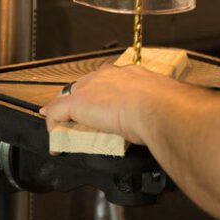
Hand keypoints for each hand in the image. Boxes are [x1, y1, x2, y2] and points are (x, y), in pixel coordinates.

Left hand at [40, 64, 185, 146]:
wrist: (159, 107)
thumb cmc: (167, 105)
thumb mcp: (161, 101)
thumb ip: (156, 106)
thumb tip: (165, 117)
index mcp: (129, 74)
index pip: (106, 80)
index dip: (98, 92)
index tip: (98, 103)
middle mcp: (107, 76)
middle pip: (83, 86)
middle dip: (78, 101)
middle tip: (79, 120)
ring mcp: (90, 88)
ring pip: (68, 98)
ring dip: (65, 115)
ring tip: (65, 131)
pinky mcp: (77, 103)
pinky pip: (56, 113)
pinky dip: (53, 128)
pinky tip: (56, 145)